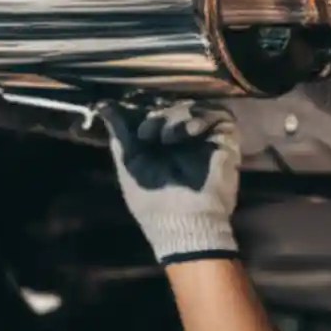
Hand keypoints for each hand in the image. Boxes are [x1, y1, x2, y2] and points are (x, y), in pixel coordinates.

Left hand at [97, 101, 241, 264]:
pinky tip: (189, 133)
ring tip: (167, 137)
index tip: (135, 124)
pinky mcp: (226, 140)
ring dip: (175, 117)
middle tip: (147, 133)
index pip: (156, 113)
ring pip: (192, 107)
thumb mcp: (129, 166)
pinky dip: (200, 118)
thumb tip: (104, 108)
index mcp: (161, 144)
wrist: (183, 223)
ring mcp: (206, 138)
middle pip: (172, 107)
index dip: (144, 111)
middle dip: (158, 115)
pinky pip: (218, 114)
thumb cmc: (152, 200)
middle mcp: (184, 138)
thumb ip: (120, 137)